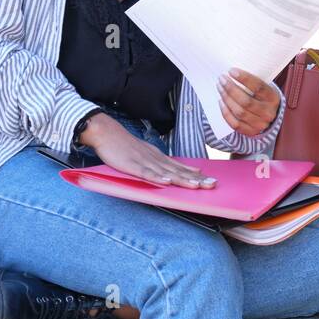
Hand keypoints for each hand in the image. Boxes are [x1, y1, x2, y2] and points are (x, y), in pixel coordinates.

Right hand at [79, 114, 215, 187]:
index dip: (196, 176)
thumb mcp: (148, 153)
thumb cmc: (126, 146)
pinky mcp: (132, 165)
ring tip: (196, 186)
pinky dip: (157, 178)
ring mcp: (144, 162)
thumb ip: (165, 163)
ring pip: (166, 173)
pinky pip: (146, 173)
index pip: (181, 168)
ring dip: (182, 179)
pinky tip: (167, 182)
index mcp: (159, 157)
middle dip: (196, 179)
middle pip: (178, 171)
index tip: (211, 181)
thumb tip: (183, 170)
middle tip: (212, 185)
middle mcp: (155, 159)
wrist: (107, 132)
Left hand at [218, 67, 280, 136]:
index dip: (244, 79)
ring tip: (220, 88)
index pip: (258, 87)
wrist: (270, 116)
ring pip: (239, 112)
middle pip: (246, 101)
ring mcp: (260, 123)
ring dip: (227, 99)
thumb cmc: (263, 97)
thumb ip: (253, 82)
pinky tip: (221, 102)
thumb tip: (233, 72)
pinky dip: (226, 112)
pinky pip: (235, 123)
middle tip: (222, 79)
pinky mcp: (251, 131)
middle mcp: (268, 112)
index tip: (231, 71)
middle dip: (231, 89)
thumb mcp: (264, 88)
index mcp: (273, 98)